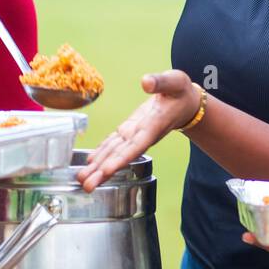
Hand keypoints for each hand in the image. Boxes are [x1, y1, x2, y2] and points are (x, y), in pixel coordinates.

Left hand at [77, 71, 198, 191]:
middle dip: (104, 171)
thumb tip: (146, 82)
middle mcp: (143, 135)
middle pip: (122, 156)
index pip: (136, 146)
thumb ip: (161, 82)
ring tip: (82, 180)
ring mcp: (135, 134)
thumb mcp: (176, 82)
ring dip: (99, 166)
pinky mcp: (130, 129)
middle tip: (87, 186)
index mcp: (154, 125)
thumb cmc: (181, 92)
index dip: (121, 158)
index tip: (106, 170)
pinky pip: (114, 143)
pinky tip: (90, 162)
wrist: (186, 103)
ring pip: (115, 152)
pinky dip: (101, 152)